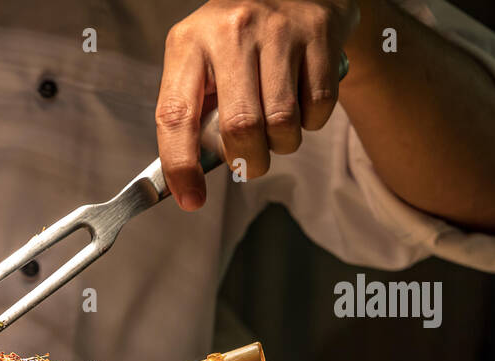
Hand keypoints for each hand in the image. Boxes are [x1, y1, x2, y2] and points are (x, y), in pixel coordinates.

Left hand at [155, 0, 358, 209]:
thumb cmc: (237, 39)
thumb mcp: (202, 62)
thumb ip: (194, 111)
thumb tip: (187, 176)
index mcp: (189, 43)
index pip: (175, 116)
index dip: (181, 166)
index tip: (190, 199)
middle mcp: (230, 31)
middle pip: (240, 127)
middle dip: (247, 162)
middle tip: (249, 163)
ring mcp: (278, 28)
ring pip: (282, 122)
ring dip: (282, 145)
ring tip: (276, 132)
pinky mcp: (319, 31)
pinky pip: (318, 105)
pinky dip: (312, 122)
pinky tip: (302, 104)